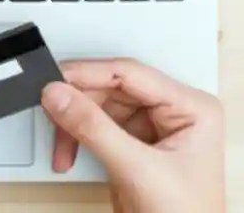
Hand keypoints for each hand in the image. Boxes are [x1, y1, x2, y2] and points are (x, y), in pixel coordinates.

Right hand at [41, 59, 225, 212]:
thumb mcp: (138, 170)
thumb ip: (95, 129)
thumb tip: (61, 95)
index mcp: (191, 107)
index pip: (131, 75)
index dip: (89, 74)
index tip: (56, 79)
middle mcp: (173, 113)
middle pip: (112, 90)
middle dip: (79, 105)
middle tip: (51, 109)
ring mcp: (153, 130)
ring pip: (100, 109)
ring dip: (75, 126)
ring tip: (60, 144)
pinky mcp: (134, 148)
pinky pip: (98, 129)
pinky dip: (78, 140)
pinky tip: (68, 153)